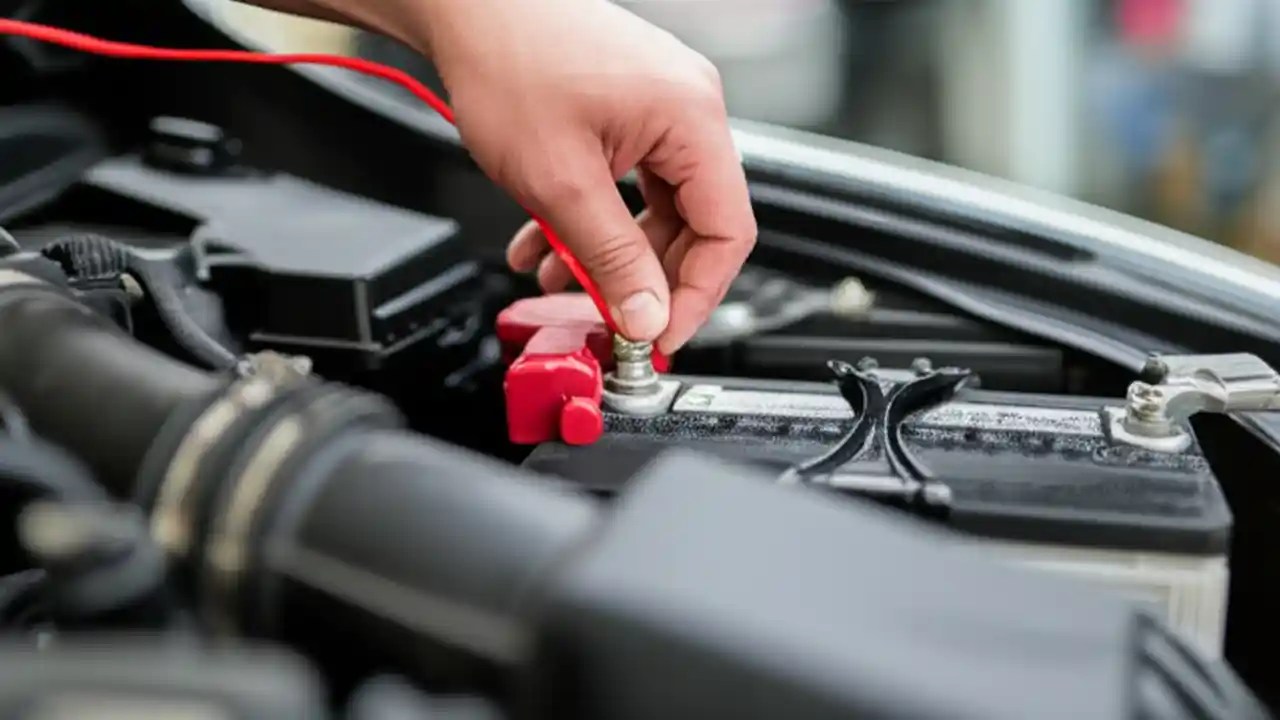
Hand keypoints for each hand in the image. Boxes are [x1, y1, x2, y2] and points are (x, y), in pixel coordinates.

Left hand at [421, 0, 756, 352]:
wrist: (465, 5)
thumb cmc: (507, 59)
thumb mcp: (560, 184)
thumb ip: (612, 259)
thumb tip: (647, 315)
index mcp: (691, 118)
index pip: (728, 230)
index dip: (697, 294)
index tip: (660, 333)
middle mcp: (686, 107)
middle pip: (693, 222)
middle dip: (644, 277)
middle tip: (612, 318)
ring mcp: (657, 106)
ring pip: (652, 207)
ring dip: (607, 253)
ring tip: (561, 278)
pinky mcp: (626, 108)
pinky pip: (625, 181)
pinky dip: (589, 219)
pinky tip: (546, 242)